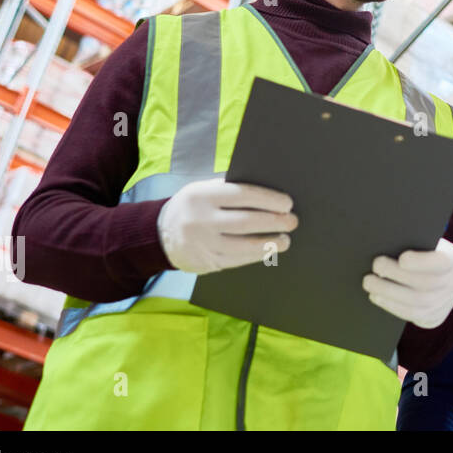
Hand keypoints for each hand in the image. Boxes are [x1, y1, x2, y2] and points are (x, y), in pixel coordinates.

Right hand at [157, 176, 296, 273]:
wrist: (159, 234)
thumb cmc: (193, 206)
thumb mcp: (203, 190)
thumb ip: (229, 189)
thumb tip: (268, 193)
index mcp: (201, 196)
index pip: (242, 195)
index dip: (268, 199)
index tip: (287, 203)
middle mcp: (200, 220)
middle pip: (246, 222)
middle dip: (274, 222)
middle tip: (292, 221)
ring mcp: (202, 244)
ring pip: (243, 245)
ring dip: (269, 243)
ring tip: (285, 239)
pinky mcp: (205, 263)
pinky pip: (236, 260)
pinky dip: (255, 255)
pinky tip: (268, 250)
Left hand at [362, 238, 452, 329]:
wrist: (443, 278)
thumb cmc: (427, 253)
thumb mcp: (429, 243)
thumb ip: (415, 243)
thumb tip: (389, 242)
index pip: (443, 262)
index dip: (423, 262)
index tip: (402, 258)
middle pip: (425, 283)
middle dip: (397, 275)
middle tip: (375, 266)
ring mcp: (446, 302)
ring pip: (416, 301)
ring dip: (389, 292)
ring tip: (369, 282)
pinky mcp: (434, 316)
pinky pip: (412, 315)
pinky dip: (391, 305)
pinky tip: (376, 296)